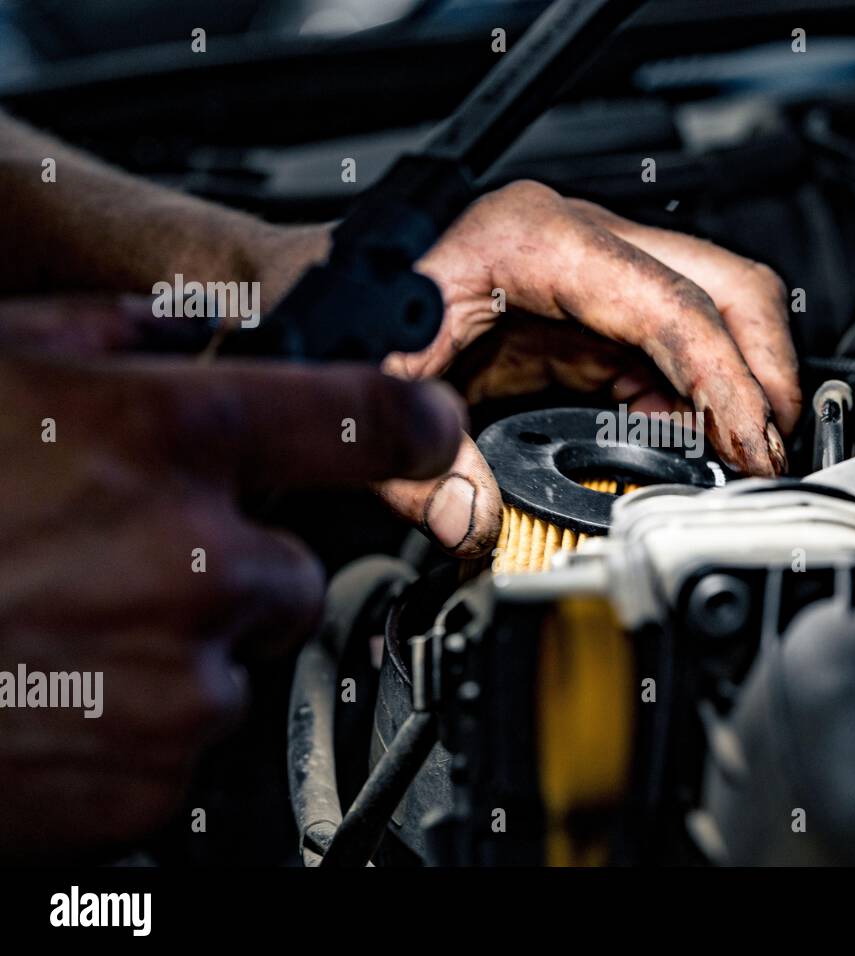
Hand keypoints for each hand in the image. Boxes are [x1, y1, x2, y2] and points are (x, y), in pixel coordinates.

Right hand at [0, 297, 461, 857]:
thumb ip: (106, 340)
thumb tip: (181, 327)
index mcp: (166, 437)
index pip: (365, 414)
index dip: (410, 419)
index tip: (429, 429)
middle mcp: (197, 557)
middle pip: (292, 563)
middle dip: (227, 563)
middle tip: (118, 561)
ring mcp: (182, 676)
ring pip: (240, 653)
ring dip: (178, 643)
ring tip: (62, 625)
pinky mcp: (156, 775)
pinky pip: (193, 737)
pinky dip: (144, 720)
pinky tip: (56, 687)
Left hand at [371, 181, 801, 555]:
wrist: (303, 282)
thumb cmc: (332, 302)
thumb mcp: (368, 382)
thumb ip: (418, 463)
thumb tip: (475, 527)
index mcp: (534, 238)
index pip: (670, 304)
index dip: (723, 380)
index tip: (750, 446)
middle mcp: (577, 240)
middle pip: (724, 285)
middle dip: (765, 372)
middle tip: (768, 455)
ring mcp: (593, 270)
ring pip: (715, 308)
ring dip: (740, 386)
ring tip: (734, 462)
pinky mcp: (592, 308)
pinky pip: (673, 346)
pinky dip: (698, 396)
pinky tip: (686, 445)